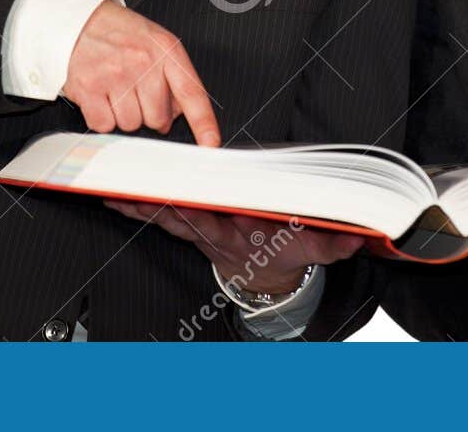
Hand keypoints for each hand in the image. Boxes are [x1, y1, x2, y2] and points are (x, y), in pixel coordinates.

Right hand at [61, 1, 219, 145]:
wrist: (80, 21)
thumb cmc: (122, 35)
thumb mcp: (157, 43)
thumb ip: (172, 77)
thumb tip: (176, 116)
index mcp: (166, 50)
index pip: (191, 93)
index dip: (203, 123)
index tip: (211, 144)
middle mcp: (142, 62)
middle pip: (157, 118)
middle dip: (149, 113)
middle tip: (136, 93)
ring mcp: (115, 75)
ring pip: (131, 124)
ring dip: (124, 114)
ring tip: (116, 89)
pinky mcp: (88, 88)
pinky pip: (104, 125)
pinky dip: (103, 117)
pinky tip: (101, 96)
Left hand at [105, 201, 363, 293]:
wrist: (266, 280)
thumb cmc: (286, 254)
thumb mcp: (313, 251)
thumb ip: (333, 243)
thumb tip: (355, 239)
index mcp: (239, 234)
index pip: (216, 222)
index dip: (198, 213)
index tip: (182, 200)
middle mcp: (213, 233)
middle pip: (181, 217)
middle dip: (156, 203)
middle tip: (132, 187)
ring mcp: (198, 233)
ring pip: (165, 217)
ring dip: (139, 204)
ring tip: (112, 189)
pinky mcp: (188, 229)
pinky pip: (158, 219)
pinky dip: (137, 208)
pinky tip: (115, 198)